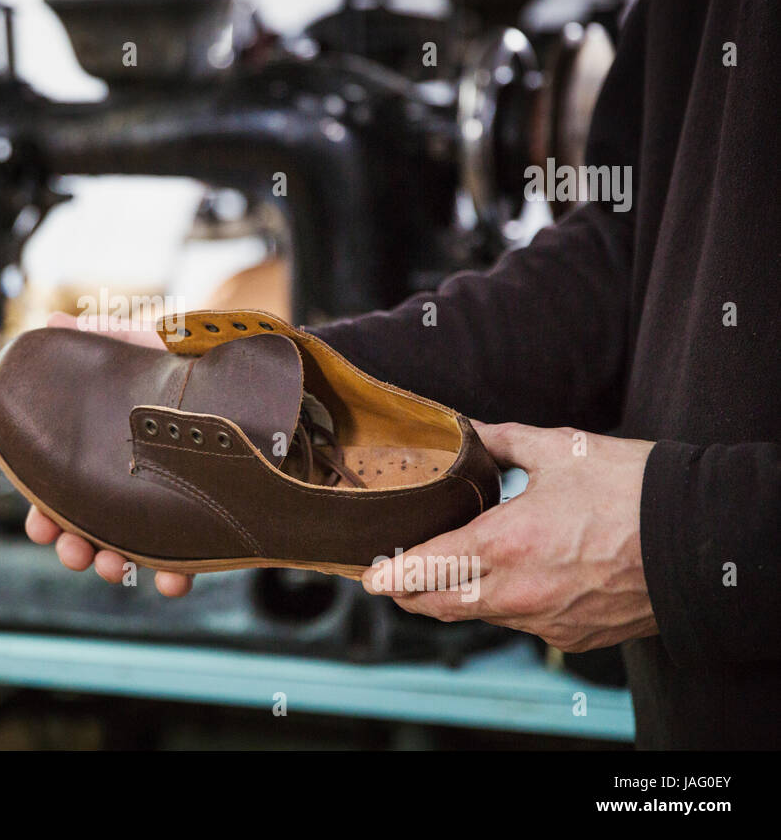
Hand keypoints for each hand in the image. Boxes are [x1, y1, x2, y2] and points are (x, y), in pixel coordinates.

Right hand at [20, 312, 195, 596]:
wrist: (252, 384)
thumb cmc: (187, 367)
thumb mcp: (142, 350)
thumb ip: (100, 340)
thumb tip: (53, 322)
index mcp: (102, 453)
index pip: (62, 491)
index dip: (44, 512)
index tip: (39, 525)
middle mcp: (128, 485)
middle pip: (88, 529)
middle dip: (73, 546)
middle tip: (73, 551)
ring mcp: (164, 508)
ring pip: (128, 551)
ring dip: (113, 565)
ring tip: (112, 566)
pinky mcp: (203, 524)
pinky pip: (186, 561)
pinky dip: (173, 578)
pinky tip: (170, 582)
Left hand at [361, 421, 658, 651]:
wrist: (698, 537)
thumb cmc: (631, 490)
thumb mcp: (559, 450)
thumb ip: (502, 441)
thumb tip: (470, 428)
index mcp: (501, 544)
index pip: (422, 570)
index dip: (388, 574)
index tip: (368, 574)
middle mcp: (515, 592)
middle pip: (439, 605)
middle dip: (409, 593)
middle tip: (391, 579)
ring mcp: (543, 621)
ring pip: (479, 616)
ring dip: (458, 598)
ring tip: (447, 574)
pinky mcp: (571, 636)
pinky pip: (522, 625)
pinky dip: (507, 606)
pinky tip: (513, 581)